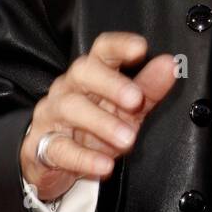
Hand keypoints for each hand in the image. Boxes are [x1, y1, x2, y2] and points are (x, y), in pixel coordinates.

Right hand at [20, 31, 177, 200]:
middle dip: (111, 84)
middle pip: (83, 72)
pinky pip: (60, 149)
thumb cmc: (94, 127)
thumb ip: (149, 88)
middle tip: (135, 100)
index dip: (119, 45)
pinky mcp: (42, 145)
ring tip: (127, 139)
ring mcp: (52, 115)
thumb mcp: (126, 109)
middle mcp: (69, 87)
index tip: (140, 48)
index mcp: (91, 74)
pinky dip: (84, 158)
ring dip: (102, 123)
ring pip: (71, 108)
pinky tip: (105, 165)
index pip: (102, 49)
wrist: (53, 160)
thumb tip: (169, 65)